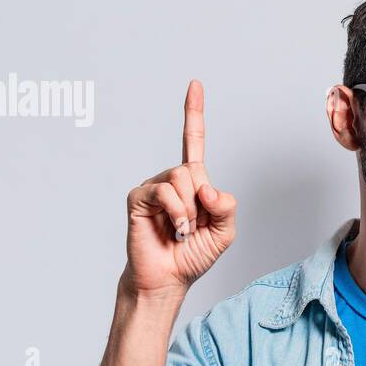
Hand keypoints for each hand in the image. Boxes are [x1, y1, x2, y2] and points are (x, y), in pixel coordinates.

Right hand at [122, 80, 237, 296]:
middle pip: (195, 169)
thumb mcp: (225, 232)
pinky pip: (165, 192)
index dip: (193, 114)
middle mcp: (173, 179)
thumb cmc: (193, 255)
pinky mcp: (139, 197)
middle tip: (193, 227)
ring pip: (182, 178)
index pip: (194, 142)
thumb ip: (227, 206)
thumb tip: (205, 185)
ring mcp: (154, 186)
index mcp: (194, 182)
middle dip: (202, 203)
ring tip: (181, 230)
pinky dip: (176, 214)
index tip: (195, 85)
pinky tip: (172, 230)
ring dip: (189, 212)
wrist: (168, 280)